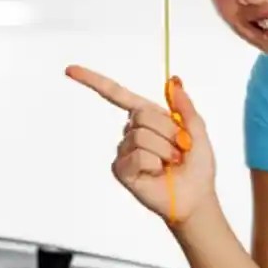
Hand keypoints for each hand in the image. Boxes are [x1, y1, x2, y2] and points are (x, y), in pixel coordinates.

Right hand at [65, 65, 216, 223]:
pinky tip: (157, 172)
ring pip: (141, 136)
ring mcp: (124, 151)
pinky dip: (154, 163)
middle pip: (141, 115)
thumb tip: (172, 80)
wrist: (195, 197)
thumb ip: (184, 106)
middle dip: (167, 130)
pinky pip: (137, 155)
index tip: (70, 70)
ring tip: (171, 162)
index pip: (118, 95)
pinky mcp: (121, 169)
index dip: (94, 81)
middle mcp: (132, 132)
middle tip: (180, 148)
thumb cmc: (197, 166)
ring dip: (164, 149)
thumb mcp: (197, 130)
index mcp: (148, 118)